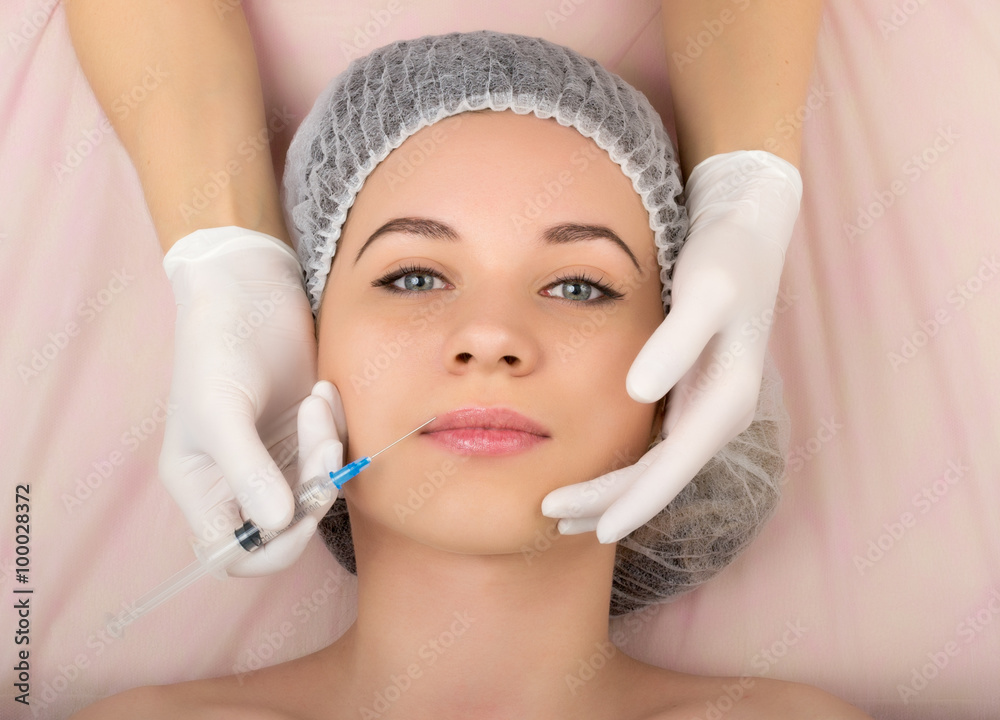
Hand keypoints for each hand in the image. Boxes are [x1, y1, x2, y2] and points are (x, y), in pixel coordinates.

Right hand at [159, 227, 331, 573]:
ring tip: (317, 401)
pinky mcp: (304, 436)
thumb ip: (247, 472)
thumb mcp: (221, 410)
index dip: (270, 550)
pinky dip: (334, 430)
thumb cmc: (217, 347)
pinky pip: (332, 457)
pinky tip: (322, 392)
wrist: (250, 291)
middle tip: (323, 446)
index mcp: (200, 486)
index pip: (230, 554)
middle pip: (284, 527)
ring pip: (315, 490)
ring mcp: (273, 460)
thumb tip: (277, 526)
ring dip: (326, 452)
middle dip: (312, 491)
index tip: (299, 513)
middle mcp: (235, 481)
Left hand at [541, 151, 801, 542]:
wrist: (749, 228)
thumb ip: (676, 343)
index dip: (625, 501)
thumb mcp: (705, 291)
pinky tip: (596, 469)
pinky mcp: (696, 390)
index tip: (580, 522)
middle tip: (549, 518)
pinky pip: (658, 446)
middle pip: (659, 479)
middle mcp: (721, 413)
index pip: (668, 471)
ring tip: (566, 512)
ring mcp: (710, 405)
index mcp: (726, 400)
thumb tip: (639, 392)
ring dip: (615, 493)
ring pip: (658, 468)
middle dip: (607, 505)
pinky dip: (625, 465)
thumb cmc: (727, 257)